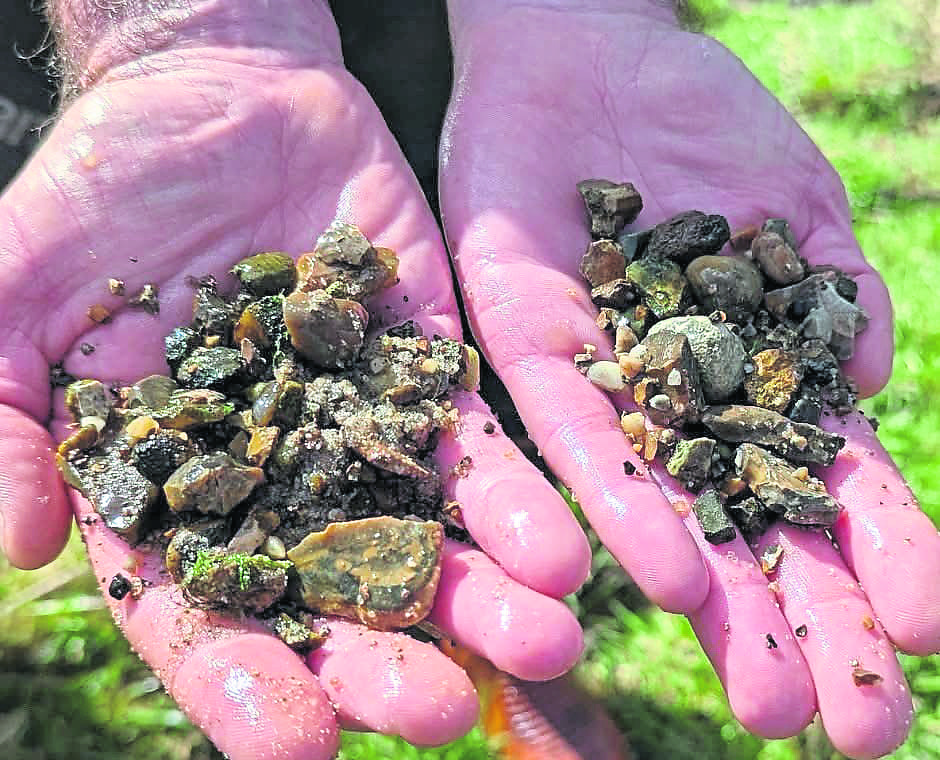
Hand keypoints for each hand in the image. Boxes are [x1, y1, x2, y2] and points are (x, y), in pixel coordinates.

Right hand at [0, 2, 588, 756]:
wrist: (217, 100)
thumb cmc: (101, 191)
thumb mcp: (10, 292)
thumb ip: (5, 419)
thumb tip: (18, 547)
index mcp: (174, 492)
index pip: (202, 613)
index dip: (243, 683)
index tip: (296, 745)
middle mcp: (277, 487)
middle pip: (333, 599)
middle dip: (387, 660)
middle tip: (438, 714)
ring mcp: (361, 433)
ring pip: (426, 538)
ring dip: (484, 599)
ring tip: (544, 643)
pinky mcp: (427, 375)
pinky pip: (476, 449)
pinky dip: (517, 500)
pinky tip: (562, 549)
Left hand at [439, 1, 939, 755]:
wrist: (588, 57)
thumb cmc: (703, 131)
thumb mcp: (794, 212)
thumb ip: (838, 300)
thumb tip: (881, 390)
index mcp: (747, 384)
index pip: (821, 491)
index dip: (877, 562)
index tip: (930, 640)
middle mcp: (672, 408)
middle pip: (746, 528)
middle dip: (801, 623)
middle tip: (853, 736)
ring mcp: (600, 385)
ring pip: (661, 508)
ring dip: (717, 600)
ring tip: (764, 699)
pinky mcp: (525, 349)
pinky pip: (572, 435)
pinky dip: (618, 499)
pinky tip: (665, 570)